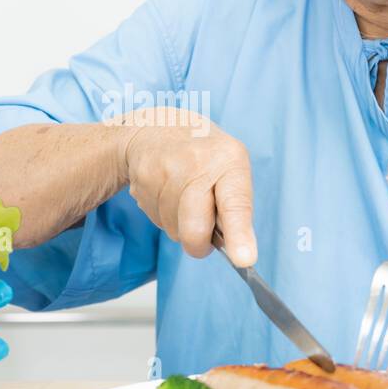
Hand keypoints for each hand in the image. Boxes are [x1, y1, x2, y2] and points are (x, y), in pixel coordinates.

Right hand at [114, 107, 257, 265]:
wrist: (156, 129)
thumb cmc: (203, 156)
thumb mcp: (230, 168)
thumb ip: (236, 207)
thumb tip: (237, 251)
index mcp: (229, 160)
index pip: (235, 204)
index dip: (239, 235)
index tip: (244, 259)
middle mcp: (197, 162)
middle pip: (195, 229)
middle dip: (198, 244)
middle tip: (203, 239)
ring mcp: (166, 170)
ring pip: (174, 229)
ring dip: (180, 226)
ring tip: (183, 199)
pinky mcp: (143, 178)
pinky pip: (156, 220)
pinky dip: (164, 216)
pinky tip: (167, 194)